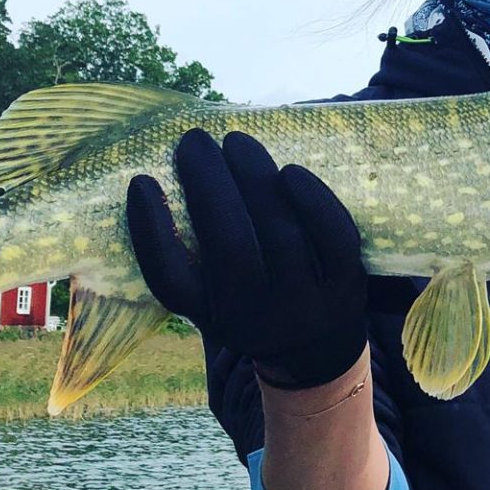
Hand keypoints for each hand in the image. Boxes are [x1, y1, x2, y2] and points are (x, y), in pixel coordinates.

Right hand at [126, 129, 368, 389]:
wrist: (314, 348)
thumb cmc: (250, 301)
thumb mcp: (210, 297)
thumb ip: (186, 254)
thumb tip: (160, 178)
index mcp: (212, 315)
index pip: (172, 282)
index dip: (151, 231)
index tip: (142, 181)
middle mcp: (257, 316)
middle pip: (231, 249)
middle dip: (209, 184)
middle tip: (193, 141)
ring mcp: (306, 301)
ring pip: (281, 237)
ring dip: (255, 179)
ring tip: (234, 142)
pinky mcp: (347, 282)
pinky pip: (334, 237)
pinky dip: (314, 200)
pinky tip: (290, 170)